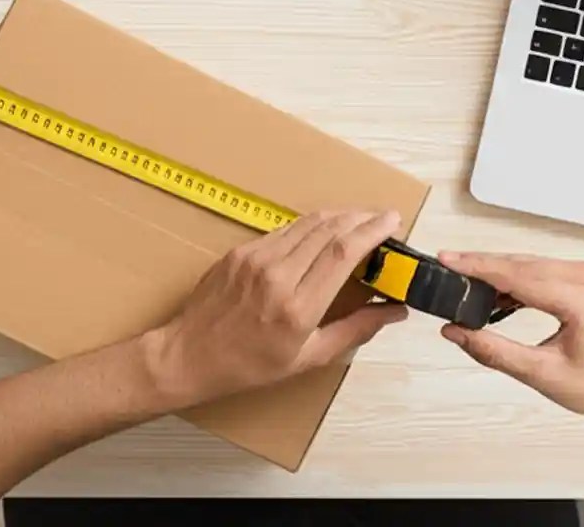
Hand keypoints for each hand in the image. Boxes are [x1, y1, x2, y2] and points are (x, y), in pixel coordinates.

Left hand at [143, 211, 407, 410]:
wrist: (188, 356)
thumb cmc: (249, 365)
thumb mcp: (308, 357)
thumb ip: (355, 329)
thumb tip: (394, 311)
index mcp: (297, 307)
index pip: (343, 253)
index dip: (372, 232)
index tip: (393, 222)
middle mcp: (277, 276)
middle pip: (329, 230)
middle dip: (361, 218)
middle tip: (382, 219)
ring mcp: (255, 259)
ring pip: (307, 223)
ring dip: (338, 217)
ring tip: (358, 221)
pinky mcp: (240, 252)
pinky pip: (284, 230)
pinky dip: (310, 227)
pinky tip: (322, 233)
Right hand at [438, 253, 583, 431]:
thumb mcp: (543, 375)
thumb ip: (495, 352)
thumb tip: (455, 332)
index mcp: (579, 298)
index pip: (515, 275)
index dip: (476, 267)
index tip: (446, 260)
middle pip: (520, 264)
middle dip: (481, 265)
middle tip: (445, 267)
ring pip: (530, 266)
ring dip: (497, 272)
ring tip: (462, 282)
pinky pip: (543, 273)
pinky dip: (517, 280)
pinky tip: (495, 294)